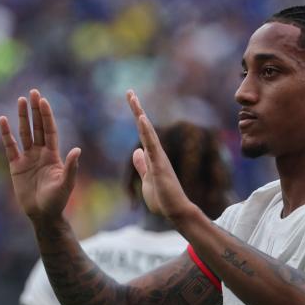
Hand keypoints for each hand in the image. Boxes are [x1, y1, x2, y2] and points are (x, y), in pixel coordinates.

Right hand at [0, 89, 80, 222]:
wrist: (42, 215)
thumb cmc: (57, 201)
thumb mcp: (66, 184)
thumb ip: (71, 167)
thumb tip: (77, 150)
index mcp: (53, 155)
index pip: (50, 131)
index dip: (46, 116)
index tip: (43, 101)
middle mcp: (40, 153)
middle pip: (37, 127)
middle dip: (35, 110)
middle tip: (33, 92)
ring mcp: (28, 158)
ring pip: (25, 133)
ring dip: (23, 117)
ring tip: (21, 100)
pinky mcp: (16, 166)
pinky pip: (10, 147)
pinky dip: (6, 134)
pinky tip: (3, 120)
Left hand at [126, 90, 197, 224]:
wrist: (175, 211)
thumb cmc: (163, 198)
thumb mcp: (147, 180)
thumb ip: (142, 166)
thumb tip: (136, 152)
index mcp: (152, 156)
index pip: (142, 134)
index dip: (137, 118)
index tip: (131, 102)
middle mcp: (157, 153)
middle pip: (145, 127)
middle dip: (137, 110)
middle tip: (129, 92)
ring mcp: (159, 158)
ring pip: (148, 132)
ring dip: (140, 115)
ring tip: (133, 99)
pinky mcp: (160, 165)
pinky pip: (152, 145)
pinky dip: (147, 131)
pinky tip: (141, 119)